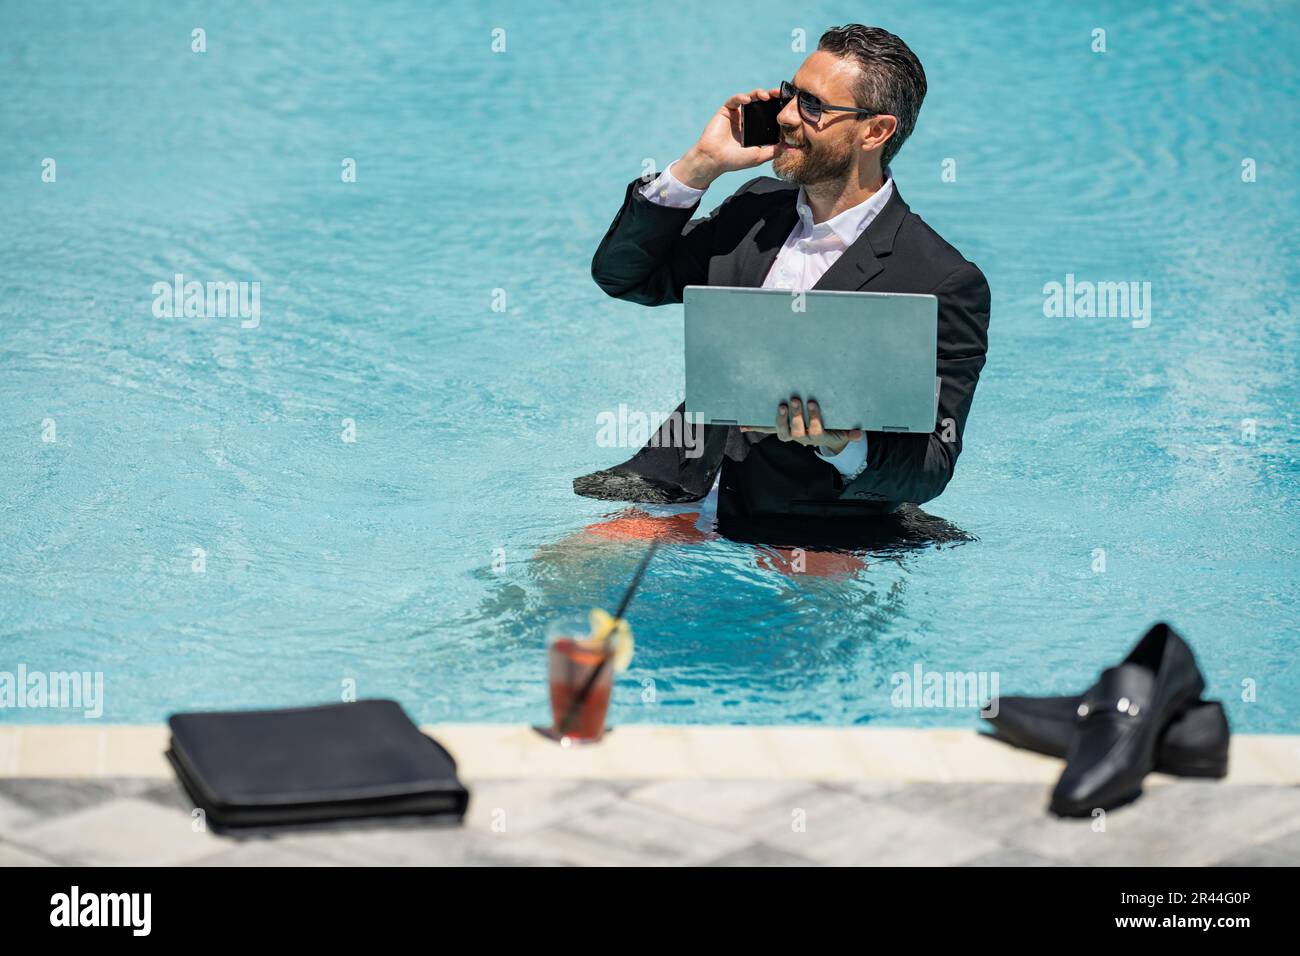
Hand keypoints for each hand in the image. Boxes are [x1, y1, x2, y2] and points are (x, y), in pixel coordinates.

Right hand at [674, 87, 781, 188]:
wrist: (714, 159)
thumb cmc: (735, 160)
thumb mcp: (759, 156)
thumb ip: (774, 151)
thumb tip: (791, 147)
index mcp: (755, 129)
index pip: (769, 114)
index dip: (778, 107)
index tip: (788, 104)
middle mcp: (747, 119)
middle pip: (761, 103)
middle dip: (771, 96)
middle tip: (780, 93)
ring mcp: (737, 114)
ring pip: (750, 98)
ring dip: (758, 94)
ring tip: (766, 96)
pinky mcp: (726, 111)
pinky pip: (735, 100)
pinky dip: (741, 97)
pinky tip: (747, 100)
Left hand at [740, 396, 862, 455]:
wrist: (827, 437)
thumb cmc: (835, 428)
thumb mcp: (843, 430)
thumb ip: (849, 432)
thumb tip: (859, 434)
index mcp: (817, 435)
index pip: (815, 431)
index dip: (813, 419)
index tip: (813, 403)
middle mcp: (802, 437)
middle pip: (796, 432)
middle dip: (795, 417)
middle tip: (795, 399)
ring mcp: (790, 434)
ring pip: (782, 433)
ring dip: (779, 420)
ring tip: (780, 406)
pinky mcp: (781, 429)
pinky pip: (767, 429)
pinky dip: (755, 427)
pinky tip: (742, 425)